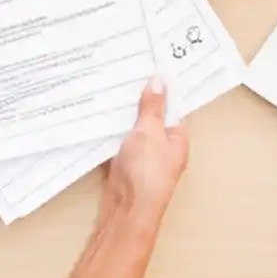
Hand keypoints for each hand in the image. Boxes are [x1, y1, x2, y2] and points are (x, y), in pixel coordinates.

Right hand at [98, 77, 188, 228]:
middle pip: (150, 119)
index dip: (161, 90)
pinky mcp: (124, 166)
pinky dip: (110, 132)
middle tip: (124, 73)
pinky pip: (117, 143)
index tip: (149, 68)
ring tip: (109, 88)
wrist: (127, 209)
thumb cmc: (146, 170)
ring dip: (122, 117)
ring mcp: (142, 159)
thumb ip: (152, 107)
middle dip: (138, 101)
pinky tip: (98, 115)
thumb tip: (159, 80)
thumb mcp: (150, 131)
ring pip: (132, 131)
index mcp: (178, 139)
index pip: (172, 109)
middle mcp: (163, 149)